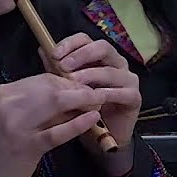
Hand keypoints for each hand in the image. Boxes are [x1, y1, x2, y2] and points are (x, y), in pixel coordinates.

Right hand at [0, 73, 105, 176]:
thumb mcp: (8, 116)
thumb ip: (32, 103)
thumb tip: (69, 92)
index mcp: (1, 94)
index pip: (41, 79)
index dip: (66, 81)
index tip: (81, 87)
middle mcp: (6, 105)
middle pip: (50, 87)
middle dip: (76, 89)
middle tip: (94, 95)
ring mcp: (16, 125)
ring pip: (55, 103)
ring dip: (81, 101)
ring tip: (96, 104)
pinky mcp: (27, 147)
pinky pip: (58, 131)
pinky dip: (78, 124)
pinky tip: (92, 120)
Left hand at [50, 33, 141, 171]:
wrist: (101, 136)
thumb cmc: (84, 108)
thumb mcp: (66, 86)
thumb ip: (57, 68)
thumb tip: (43, 49)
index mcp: (100, 56)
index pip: (86, 40)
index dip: (70, 44)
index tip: (54, 55)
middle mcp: (116, 63)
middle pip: (102, 48)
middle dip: (81, 55)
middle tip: (64, 66)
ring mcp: (128, 79)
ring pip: (110, 71)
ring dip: (90, 75)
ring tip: (74, 82)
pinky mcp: (134, 97)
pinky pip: (122, 92)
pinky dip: (107, 94)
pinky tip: (93, 98)